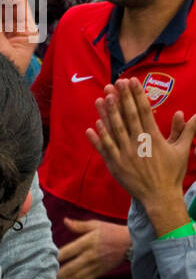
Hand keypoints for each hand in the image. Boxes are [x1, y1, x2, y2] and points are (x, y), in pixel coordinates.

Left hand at [57, 218, 131, 278]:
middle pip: (70, 268)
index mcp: (87, 243)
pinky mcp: (99, 273)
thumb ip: (79, 225)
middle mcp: (90, 256)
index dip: (55, 257)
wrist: (132, 243)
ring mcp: (95, 266)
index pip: (68, 251)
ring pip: (76, 278)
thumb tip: (64, 221)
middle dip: (56, 275)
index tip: (42, 262)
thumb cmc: (111, 232)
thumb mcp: (96, 225)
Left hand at [88, 77, 195, 233]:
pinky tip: (92, 126)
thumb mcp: (183, 150)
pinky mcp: (116, 165)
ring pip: (114, 130)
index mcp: (154, 137)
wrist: (160, 197)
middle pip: (128, 116)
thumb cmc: (172, 173)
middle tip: (115, 83)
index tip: (132, 82)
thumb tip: (188, 113)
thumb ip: (185, 130)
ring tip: (102, 98)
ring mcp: (125, 154)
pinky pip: (105, 149)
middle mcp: (138, 143)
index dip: (137, 95)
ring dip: (107, 113)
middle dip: (121, 98)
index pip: (145, 111)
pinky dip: (98, 138)